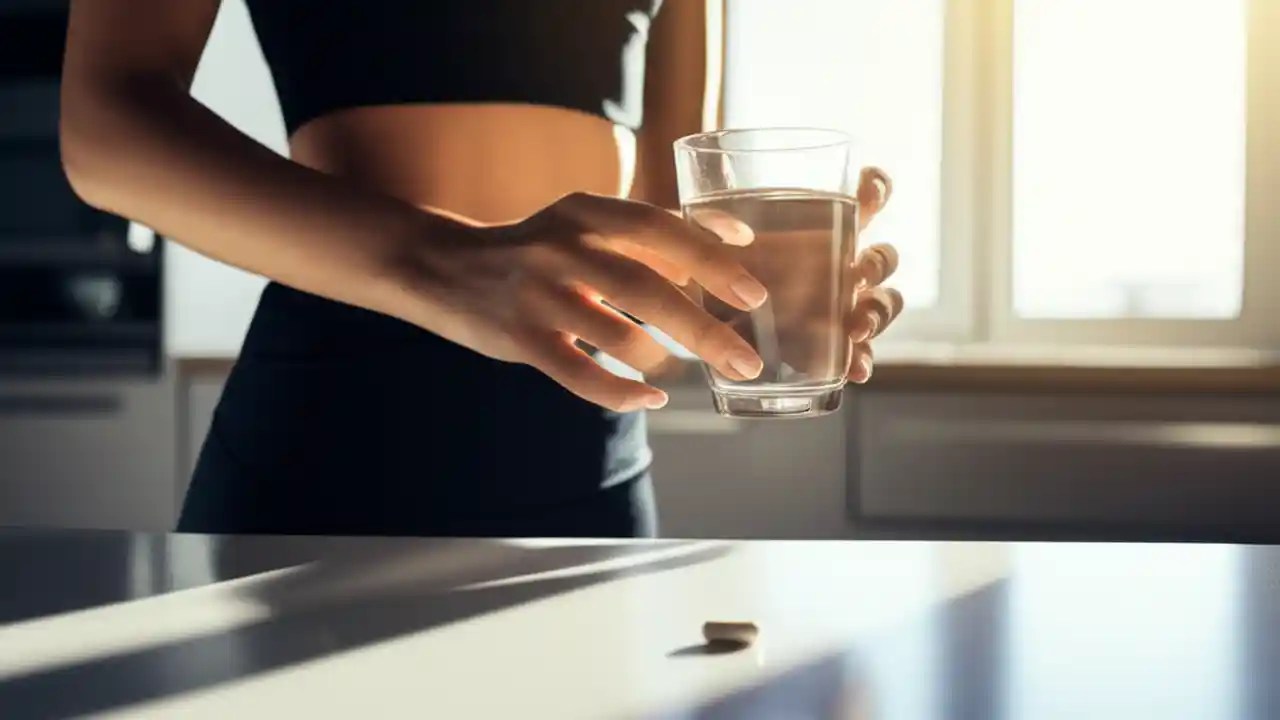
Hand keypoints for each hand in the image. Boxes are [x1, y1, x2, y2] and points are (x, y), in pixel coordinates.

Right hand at [419, 192, 767, 411]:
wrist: (445, 268)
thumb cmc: (540, 249)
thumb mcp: (588, 224)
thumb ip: (654, 235)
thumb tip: (736, 242)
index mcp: (587, 211)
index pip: (659, 228)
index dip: (711, 261)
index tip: (754, 294)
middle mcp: (562, 247)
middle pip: (648, 290)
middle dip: (706, 332)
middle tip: (747, 362)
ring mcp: (537, 295)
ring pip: (619, 338)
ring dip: (661, 360)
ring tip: (675, 368)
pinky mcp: (520, 338)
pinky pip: (581, 376)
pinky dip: (622, 394)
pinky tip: (649, 398)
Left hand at [684, 167, 902, 384]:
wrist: (708, 324)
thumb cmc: (717, 272)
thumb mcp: (713, 246)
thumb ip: (720, 230)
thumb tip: (732, 234)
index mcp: (824, 229)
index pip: (864, 201)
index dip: (875, 189)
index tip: (867, 188)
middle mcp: (842, 264)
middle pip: (880, 258)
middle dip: (877, 263)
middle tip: (859, 273)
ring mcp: (842, 306)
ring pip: (881, 303)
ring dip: (877, 312)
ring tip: (857, 327)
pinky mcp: (831, 346)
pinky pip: (859, 352)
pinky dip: (862, 360)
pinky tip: (857, 369)